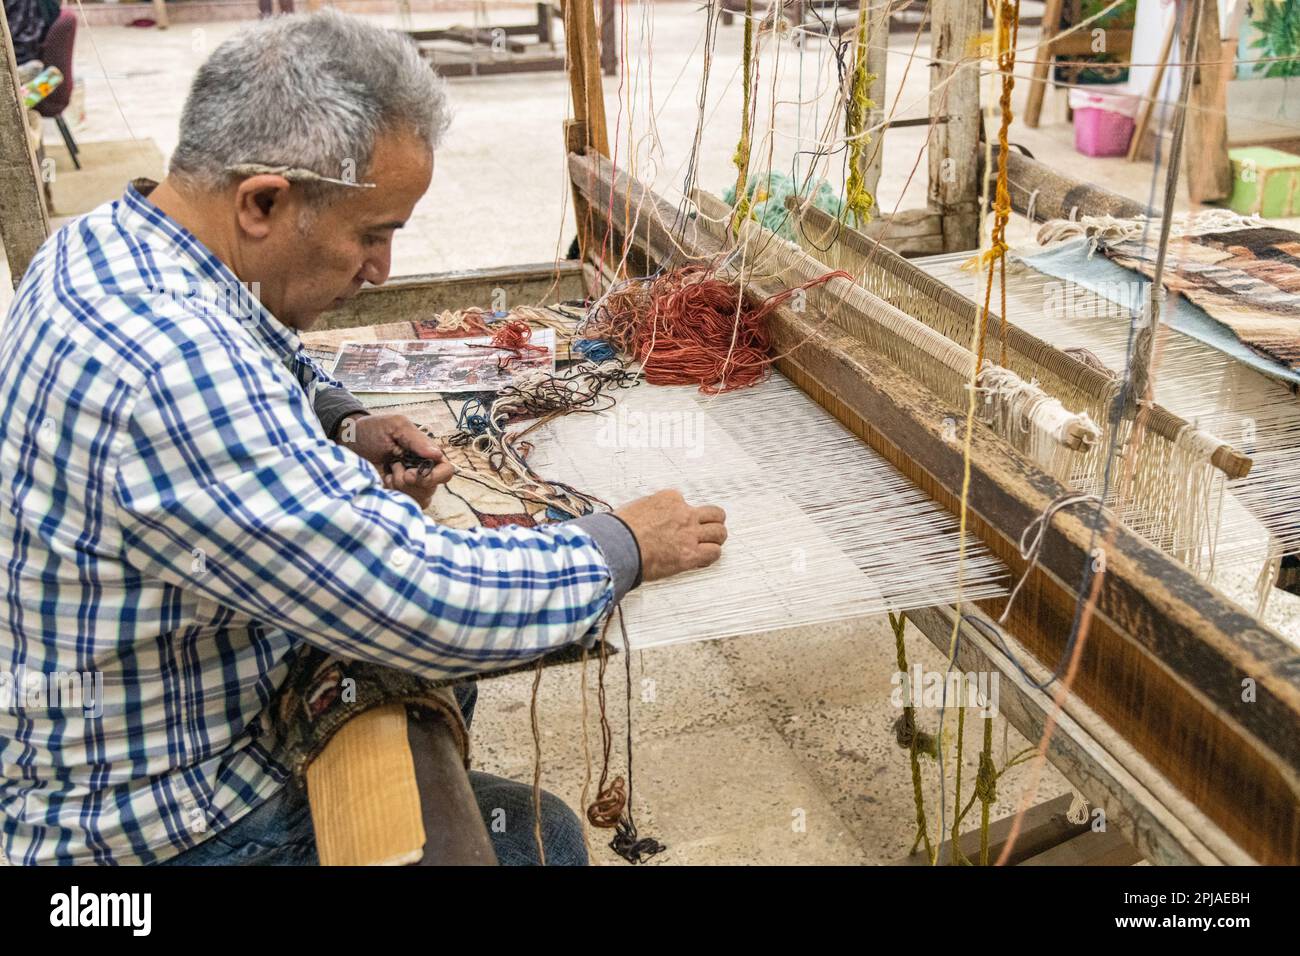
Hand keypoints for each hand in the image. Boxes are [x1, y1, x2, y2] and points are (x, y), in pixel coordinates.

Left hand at [340, 413, 455, 508]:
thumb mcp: (396, 426)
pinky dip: (392, 496)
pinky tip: (382, 482)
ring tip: (387, 472)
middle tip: (393, 468)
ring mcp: (409, 486)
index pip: (446, 472)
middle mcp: (421, 472)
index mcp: (426, 455)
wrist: (348, 442)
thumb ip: (417, 439)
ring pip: (419, 500)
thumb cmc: (372, 430)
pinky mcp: (396, 496)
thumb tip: (437, 454)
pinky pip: (404, 506)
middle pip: (431, 489)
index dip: (434, 477)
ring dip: (400, 488)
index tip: (411, 474)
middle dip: (411, 482)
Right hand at [614, 490, 726, 581]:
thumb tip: (644, 518)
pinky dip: (710, 556)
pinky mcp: (690, 554)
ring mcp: (689, 534)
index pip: (686, 502)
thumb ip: (647, 511)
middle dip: (712, 522)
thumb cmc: (619, 530)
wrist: (617, 546)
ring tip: (709, 545)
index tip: (680, 523)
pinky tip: (702, 559)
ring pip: (719, 532)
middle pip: (713, 514)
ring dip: (715, 539)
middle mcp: (683, 514)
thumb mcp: (634, 508)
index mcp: (669, 499)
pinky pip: (713, 553)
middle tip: (706, 529)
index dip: (685, 514)